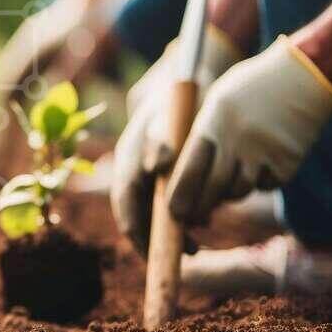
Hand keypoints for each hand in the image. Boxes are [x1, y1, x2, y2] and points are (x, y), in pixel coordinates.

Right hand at [110, 25, 241, 255]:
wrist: (192, 78)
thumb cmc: (183, 96)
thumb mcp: (173, 113)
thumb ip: (164, 137)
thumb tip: (157, 164)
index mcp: (129, 158)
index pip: (126, 205)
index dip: (139, 233)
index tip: (157, 253)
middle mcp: (135, 169)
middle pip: (139, 214)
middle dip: (159, 239)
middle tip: (189, 252)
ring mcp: (150, 173)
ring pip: (156, 212)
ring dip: (173, 229)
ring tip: (197, 241)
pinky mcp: (167, 173)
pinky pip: (170, 202)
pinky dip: (184, 215)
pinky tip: (206, 218)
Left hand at [167, 34, 331, 223]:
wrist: (305, 75)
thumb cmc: (252, 88)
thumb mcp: (218, 102)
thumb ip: (202, 134)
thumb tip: (183, 175)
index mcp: (214, 122)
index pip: (190, 168)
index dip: (179, 194)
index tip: (172, 211)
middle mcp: (238, 140)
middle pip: (213, 188)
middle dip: (199, 207)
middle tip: (191, 216)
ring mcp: (265, 152)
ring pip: (239, 190)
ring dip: (229, 193)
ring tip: (226, 182)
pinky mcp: (288, 161)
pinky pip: (265, 184)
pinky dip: (259, 182)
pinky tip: (260, 164)